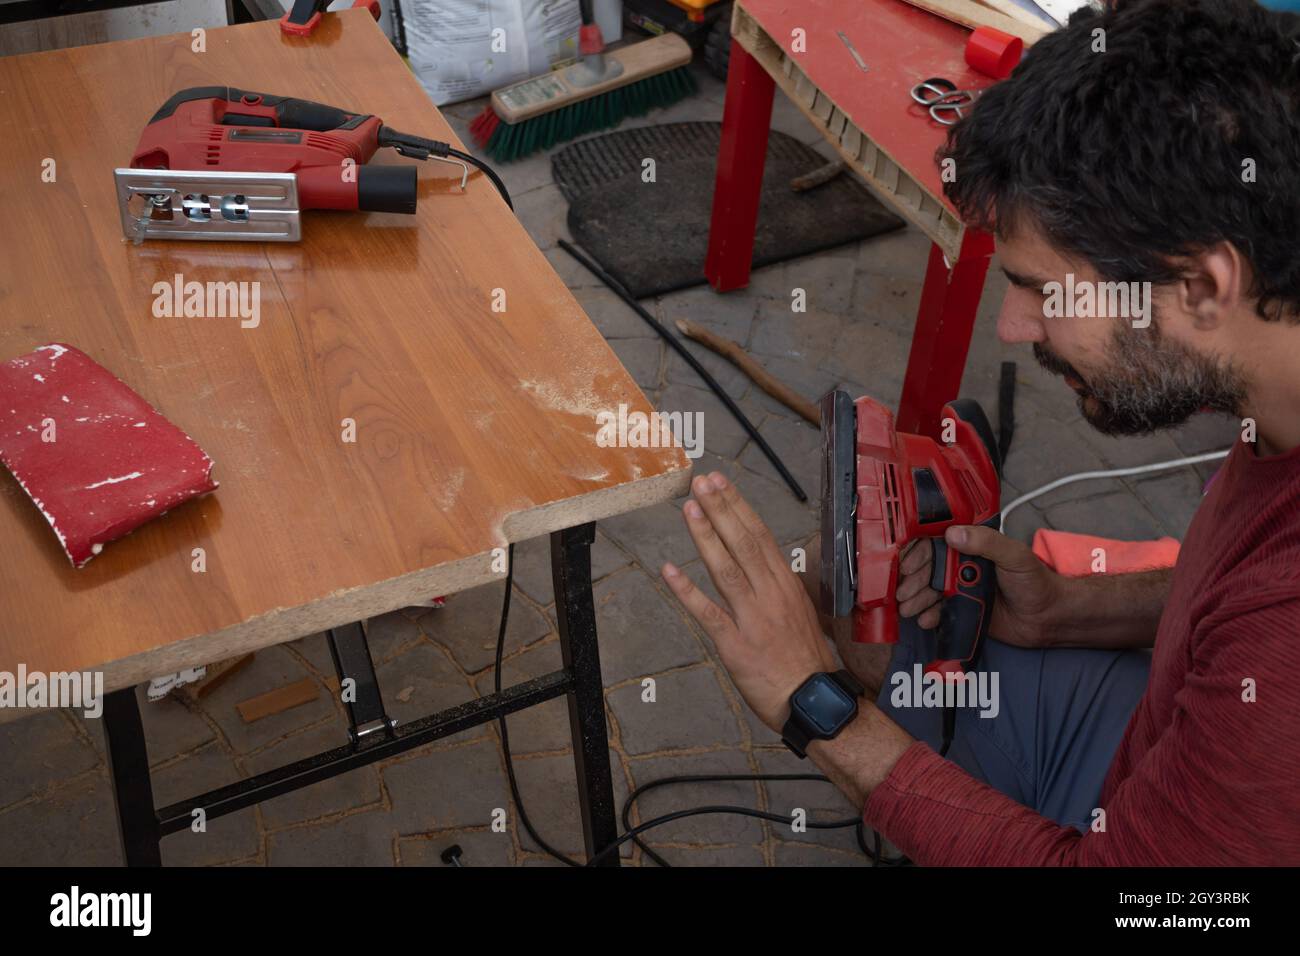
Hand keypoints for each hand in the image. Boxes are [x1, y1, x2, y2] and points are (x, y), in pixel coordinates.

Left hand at [661, 472, 837, 732]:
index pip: (761, 536)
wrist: (813, 700)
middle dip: (721, 509)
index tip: (721, 483)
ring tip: (689, 509)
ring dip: (706, 537)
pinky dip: (687, 592)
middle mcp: (771, 595)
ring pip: (727, 570)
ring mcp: (753, 618)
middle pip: (744, 543)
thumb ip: (781, 588)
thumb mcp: (802, 613)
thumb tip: (769, 567)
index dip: (738, 507)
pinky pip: (708, 614)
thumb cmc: (807, 661)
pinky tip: (669, 571)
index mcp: (786, 584)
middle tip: (701, 482)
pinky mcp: (736, 645)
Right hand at [895, 525, 1063, 647]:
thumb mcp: (1014, 555)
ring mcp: (960, 589)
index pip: (936, 545)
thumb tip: (953, 534)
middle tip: (903, 592)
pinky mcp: (962, 610)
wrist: (1049, 618)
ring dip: (916, 599)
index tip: (906, 564)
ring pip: (929, 591)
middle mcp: (961, 566)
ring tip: (907, 609)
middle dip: (912, 581)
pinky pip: (939, 611)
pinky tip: (925, 620)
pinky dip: (929, 615)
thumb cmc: (1036, 581)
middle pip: (927, 570)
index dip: (918, 554)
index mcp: (971, 547)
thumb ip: (987, 542)